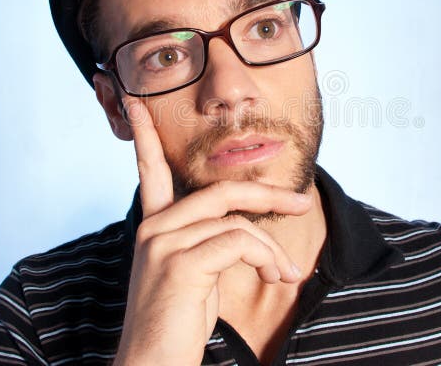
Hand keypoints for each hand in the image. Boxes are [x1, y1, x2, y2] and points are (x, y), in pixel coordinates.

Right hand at [112, 98, 310, 365]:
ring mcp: (162, 242)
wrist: (152, 365)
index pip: (149, 169)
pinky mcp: (180, 263)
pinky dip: (266, 257)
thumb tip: (250, 230)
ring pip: (236, 218)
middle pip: (222, 190)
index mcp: (154, 226)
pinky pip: (238, 241)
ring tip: (287, 273)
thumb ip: (210, 242)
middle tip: (304, 202)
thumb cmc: (176, 324)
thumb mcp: (194, 274)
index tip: (135, 100)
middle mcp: (153, 228)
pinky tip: (276, 277)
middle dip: (269, 195)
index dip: (144, 133)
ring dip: (272, 246)